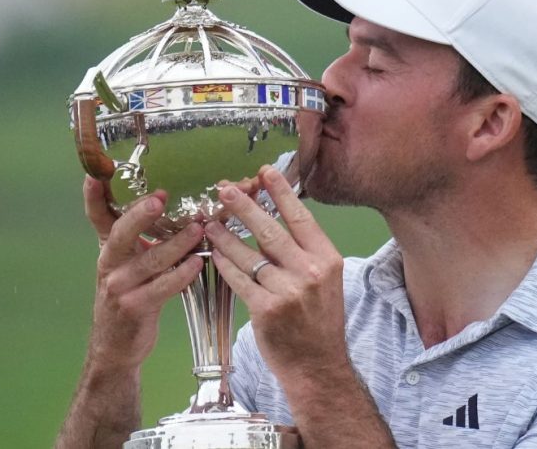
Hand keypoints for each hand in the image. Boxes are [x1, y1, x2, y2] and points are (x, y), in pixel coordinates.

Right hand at [82, 176, 205, 369]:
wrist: (116, 346)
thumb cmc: (130, 297)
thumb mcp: (128, 265)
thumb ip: (140, 240)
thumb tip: (167, 204)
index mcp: (109, 250)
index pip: (98, 218)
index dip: (93, 197)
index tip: (95, 175)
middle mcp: (109, 264)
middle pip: (121, 233)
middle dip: (140, 214)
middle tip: (161, 197)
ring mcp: (120, 287)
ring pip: (150, 259)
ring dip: (177, 243)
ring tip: (199, 229)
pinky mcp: (135, 307)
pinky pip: (162, 286)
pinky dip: (181, 274)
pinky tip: (198, 263)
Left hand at [205, 166, 348, 379]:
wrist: (317, 365)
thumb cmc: (319, 321)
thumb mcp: (324, 281)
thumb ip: (302, 253)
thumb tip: (272, 221)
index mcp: (327, 259)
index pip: (301, 217)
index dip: (281, 192)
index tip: (266, 172)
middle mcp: (310, 271)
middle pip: (270, 230)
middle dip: (244, 205)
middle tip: (224, 188)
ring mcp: (288, 291)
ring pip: (249, 254)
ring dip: (225, 236)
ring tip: (209, 222)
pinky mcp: (266, 309)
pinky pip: (238, 279)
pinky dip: (224, 264)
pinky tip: (213, 254)